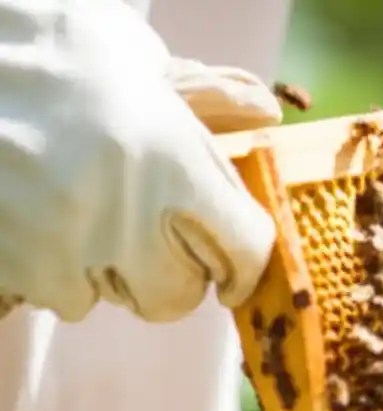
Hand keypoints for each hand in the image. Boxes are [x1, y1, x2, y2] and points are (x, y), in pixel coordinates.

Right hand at [0, 0, 281, 322]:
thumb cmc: (44, 47)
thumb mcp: (132, 56)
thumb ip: (207, 95)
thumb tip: (265, 110)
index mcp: (172, 163)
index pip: (244, 250)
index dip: (246, 261)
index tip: (237, 265)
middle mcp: (124, 218)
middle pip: (176, 295)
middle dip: (173, 273)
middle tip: (156, 237)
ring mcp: (61, 249)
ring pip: (107, 299)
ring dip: (106, 270)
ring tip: (85, 211)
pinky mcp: (11, 265)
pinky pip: (48, 294)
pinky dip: (51, 269)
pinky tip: (41, 218)